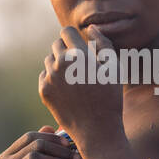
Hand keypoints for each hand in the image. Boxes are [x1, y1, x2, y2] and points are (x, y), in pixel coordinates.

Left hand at [38, 26, 123, 147]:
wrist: (97, 130)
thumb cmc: (110, 97)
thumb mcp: (114, 68)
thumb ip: (103, 43)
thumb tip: (91, 28)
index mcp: (79, 55)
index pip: (67, 32)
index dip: (75, 37)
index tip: (81, 45)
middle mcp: (61, 64)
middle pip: (56, 45)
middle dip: (67, 50)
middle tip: (80, 65)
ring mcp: (50, 78)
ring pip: (50, 60)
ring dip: (59, 64)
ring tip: (74, 78)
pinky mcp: (44, 91)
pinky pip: (45, 75)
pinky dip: (54, 78)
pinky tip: (67, 89)